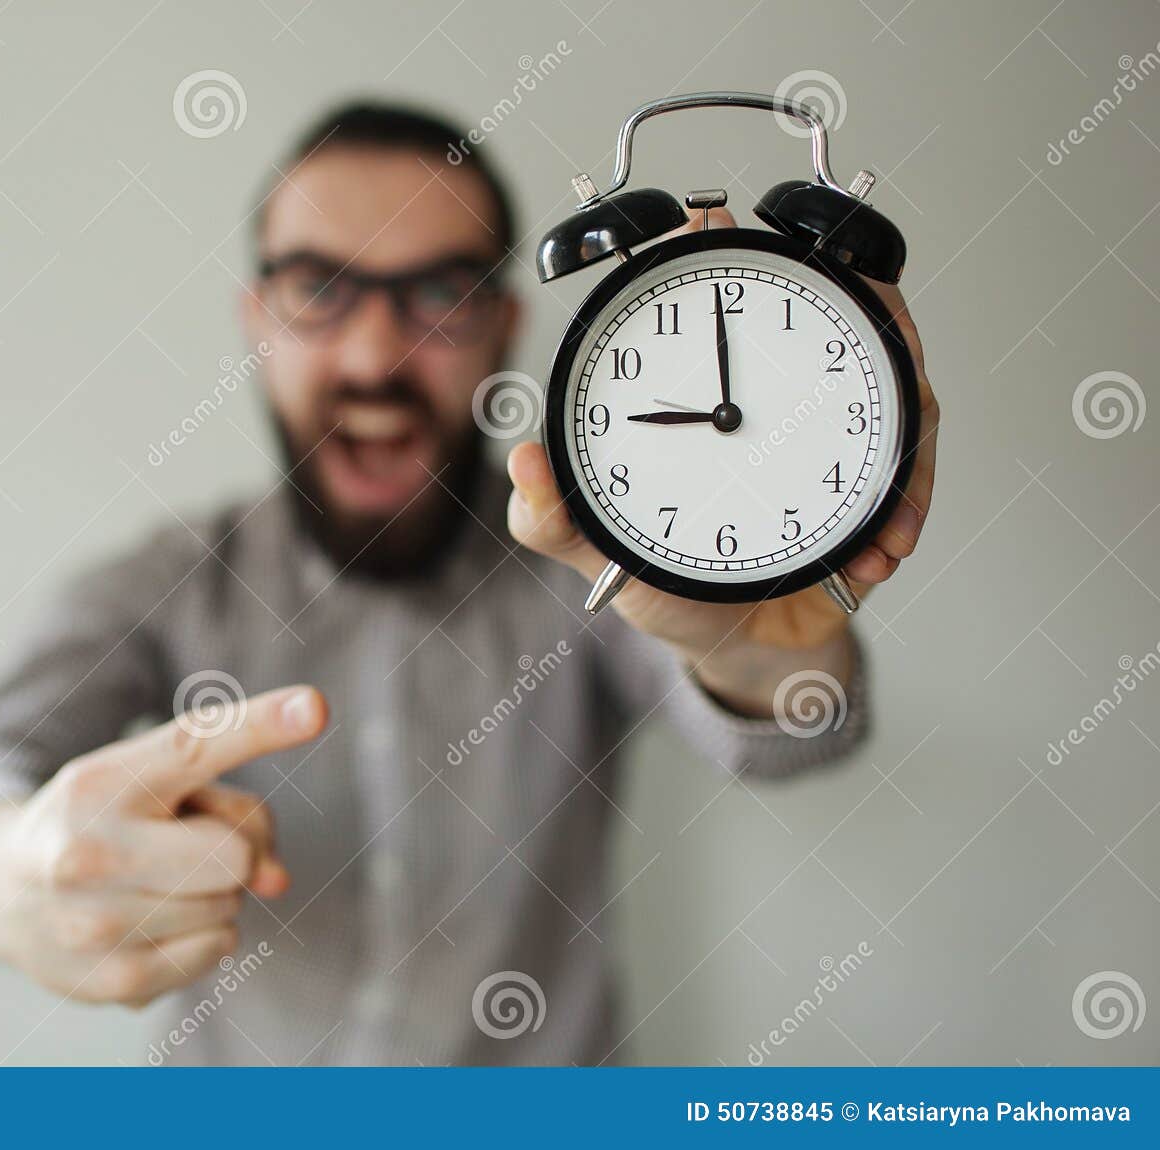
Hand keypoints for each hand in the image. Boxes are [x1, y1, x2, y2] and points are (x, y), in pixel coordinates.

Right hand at [0, 685, 327, 1005]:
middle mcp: (88, 849)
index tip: (318, 706)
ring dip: (212, 894)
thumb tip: (276, 880)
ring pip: (231, 906)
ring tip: (151, 880)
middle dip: (227, 847)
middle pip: (234, 852)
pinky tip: (152, 921)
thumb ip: (228, 808)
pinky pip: (217, 950)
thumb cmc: (99, 820)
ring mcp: (95, 923)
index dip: (262, 724)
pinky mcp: (111, 980)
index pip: (194, 745)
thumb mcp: (147, 783)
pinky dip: (203, 936)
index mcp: (100, 782)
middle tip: (178, 843)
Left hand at [507, 206, 938, 713]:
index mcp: (699, 395)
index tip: (711, 224)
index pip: (712, 300)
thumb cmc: (657, 580)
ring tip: (881, 511)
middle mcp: (770, 396)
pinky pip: (907, 470)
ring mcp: (830, 432)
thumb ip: (550, 515)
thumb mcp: (594, 545)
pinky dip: (905, 504)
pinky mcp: (869, 482)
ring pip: (893, 391)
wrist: (728, 645)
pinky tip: (882, 546)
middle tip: (877, 329)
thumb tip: (522, 459)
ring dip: (898, 440)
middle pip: (836, 317)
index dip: (714, 251)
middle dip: (870, 314)